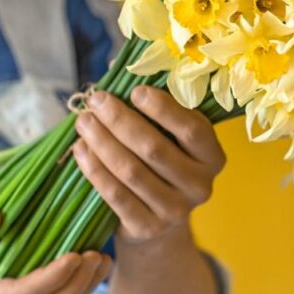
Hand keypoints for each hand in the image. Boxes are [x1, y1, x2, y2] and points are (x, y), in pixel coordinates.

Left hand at [72, 86, 226, 242]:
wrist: (158, 224)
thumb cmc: (161, 163)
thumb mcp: (169, 137)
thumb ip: (152, 105)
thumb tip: (117, 65)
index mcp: (213, 158)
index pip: (193, 130)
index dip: (163, 109)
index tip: (135, 90)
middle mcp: (200, 186)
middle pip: (154, 149)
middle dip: (120, 120)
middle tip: (96, 100)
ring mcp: (175, 211)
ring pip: (131, 171)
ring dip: (102, 142)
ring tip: (83, 121)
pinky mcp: (147, 228)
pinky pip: (115, 195)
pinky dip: (94, 170)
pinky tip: (80, 149)